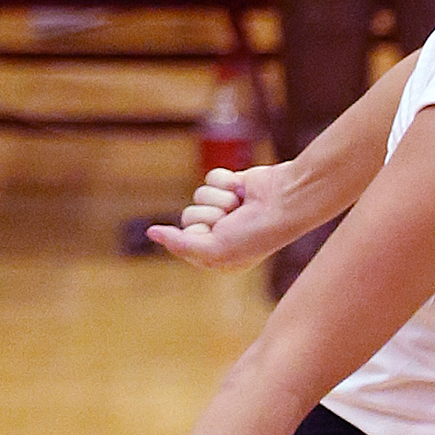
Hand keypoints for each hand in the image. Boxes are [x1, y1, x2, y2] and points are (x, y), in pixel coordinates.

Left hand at [148, 159, 312, 271]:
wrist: (284, 203)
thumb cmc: (255, 233)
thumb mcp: (215, 249)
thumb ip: (180, 244)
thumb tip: (150, 232)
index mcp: (219, 256)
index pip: (185, 239)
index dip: (197, 233)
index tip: (218, 234)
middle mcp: (222, 233)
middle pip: (189, 216)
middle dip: (209, 214)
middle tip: (231, 219)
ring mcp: (226, 209)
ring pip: (199, 195)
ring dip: (219, 197)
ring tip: (240, 204)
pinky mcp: (231, 187)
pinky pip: (210, 178)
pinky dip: (225, 181)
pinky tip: (243, 189)